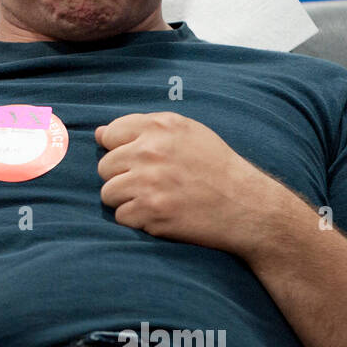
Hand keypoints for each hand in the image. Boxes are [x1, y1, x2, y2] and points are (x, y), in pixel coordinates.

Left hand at [95, 112, 283, 256]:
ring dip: (125, 200)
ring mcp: (149, 182)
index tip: (138, 161)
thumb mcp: (187, 133)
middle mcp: (150, 151)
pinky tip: (159, 215)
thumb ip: (143, 128)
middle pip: (104, 167)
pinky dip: (136, 220)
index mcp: (159, 126)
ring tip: (153, 200)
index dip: (119, 150)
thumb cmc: (217, 167)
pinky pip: (121, 216)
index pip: (109, 135)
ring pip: (107, 193)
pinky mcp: (151, 211)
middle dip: (121, 177)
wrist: (247, 206)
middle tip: (149, 185)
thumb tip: (99, 133)